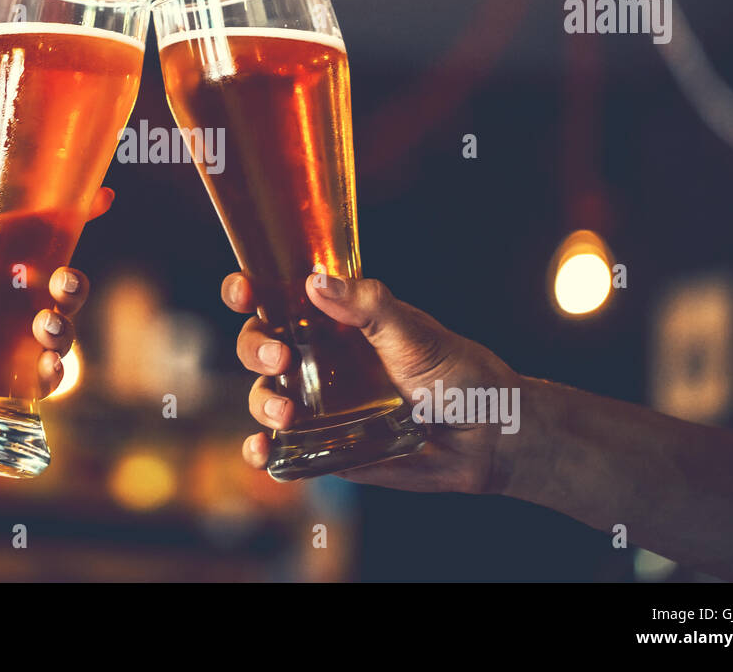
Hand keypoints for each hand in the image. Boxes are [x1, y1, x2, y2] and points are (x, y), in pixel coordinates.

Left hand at [0, 188, 114, 425]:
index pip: (35, 237)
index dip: (71, 217)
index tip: (102, 198)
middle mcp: (0, 302)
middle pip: (58, 289)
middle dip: (73, 284)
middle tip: (62, 284)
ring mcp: (0, 342)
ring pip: (57, 332)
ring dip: (64, 326)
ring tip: (45, 326)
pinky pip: (37, 379)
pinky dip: (51, 373)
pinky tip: (47, 366)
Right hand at [223, 271, 522, 492]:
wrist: (486, 436)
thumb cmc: (457, 372)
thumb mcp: (414, 331)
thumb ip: (368, 306)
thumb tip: (316, 281)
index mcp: (334, 322)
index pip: (276, 297)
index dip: (248, 290)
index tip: (246, 292)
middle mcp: (317, 360)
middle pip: (257, 345)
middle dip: (254, 347)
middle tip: (279, 356)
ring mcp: (317, 405)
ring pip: (262, 396)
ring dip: (261, 401)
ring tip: (287, 413)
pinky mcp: (324, 448)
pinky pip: (280, 450)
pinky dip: (262, 451)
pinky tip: (264, 451)